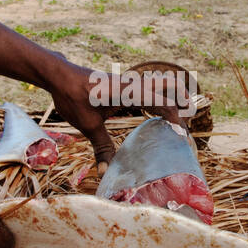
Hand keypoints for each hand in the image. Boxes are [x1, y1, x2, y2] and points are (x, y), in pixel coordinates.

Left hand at [43, 59, 190, 166]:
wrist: (59, 75)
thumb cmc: (72, 97)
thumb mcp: (87, 124)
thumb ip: (101, 146)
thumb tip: (105, 172)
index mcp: (126, 91)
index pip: (159, 101)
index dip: (174, 117)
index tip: (181, 135)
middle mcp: (132, 84)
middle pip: (167, 85)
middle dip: (181, 101)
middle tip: (188, 122)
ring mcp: (129, 83)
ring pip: (160, 84)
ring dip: (172, 97)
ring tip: (180, 118)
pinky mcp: (124, 85)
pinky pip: (148, 88)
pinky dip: (159, 98)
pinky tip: (158, 112)